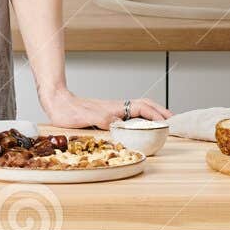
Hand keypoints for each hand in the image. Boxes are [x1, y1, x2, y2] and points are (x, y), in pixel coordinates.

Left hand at [42, 89, 170, 129]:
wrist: (57, 103)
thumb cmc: (71, 111)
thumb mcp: (90, 117)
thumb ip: (106, 119)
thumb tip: (121, 124)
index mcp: (116, 107)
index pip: (143, 108)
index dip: (157, 115)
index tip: (168, 123)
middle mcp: (117, 108)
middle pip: (145, 106)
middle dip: (160, 112)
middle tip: (172, 120)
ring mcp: (112, 110)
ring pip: (138, 109)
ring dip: (151, 115)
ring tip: (161, 123)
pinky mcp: (106, 115)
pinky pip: (129, 115)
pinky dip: (139, 119)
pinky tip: (139, 127)